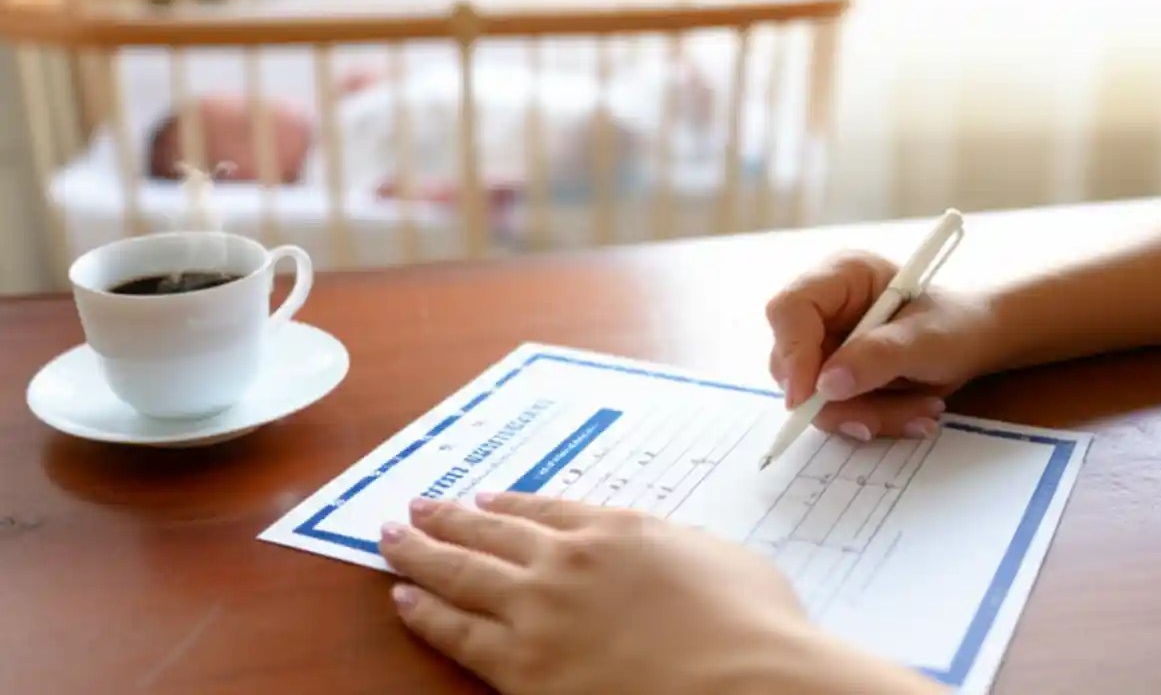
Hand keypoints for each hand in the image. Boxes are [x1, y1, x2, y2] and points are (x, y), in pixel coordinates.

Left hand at [378, 494, 934, 694]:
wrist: (747, 681)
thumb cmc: (753, 625)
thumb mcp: (720, 557)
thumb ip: (676, 546)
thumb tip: (662, 551)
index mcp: (617, 530)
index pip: (546, 510)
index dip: (509, 505)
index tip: (484, 499)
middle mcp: (568, 561)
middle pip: (492, 532)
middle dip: (449, 519)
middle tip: (417, 507)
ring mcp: (540, 611)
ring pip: (463, 573)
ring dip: (421, 553)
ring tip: (391, 539)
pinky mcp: (524, 668)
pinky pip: (459, 633)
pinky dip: (427, 612)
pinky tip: (404, 600)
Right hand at [766, 251, 999, 439]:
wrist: (978, 341)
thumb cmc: (958, 325)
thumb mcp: (927, 340)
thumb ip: (878, 358)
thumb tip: (826, 386)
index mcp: (841, 276)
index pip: (789, 310)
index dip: (793, 353)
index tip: (810, 397)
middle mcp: (823, 308)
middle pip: (792, 361)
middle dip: (838, 400)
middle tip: (881, 420)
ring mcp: (824, 342)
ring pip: (813, 395)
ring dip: (865, 414)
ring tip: (921, 413)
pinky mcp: (833, 374)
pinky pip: (833, 408)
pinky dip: (872, 418)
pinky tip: (912, 413)